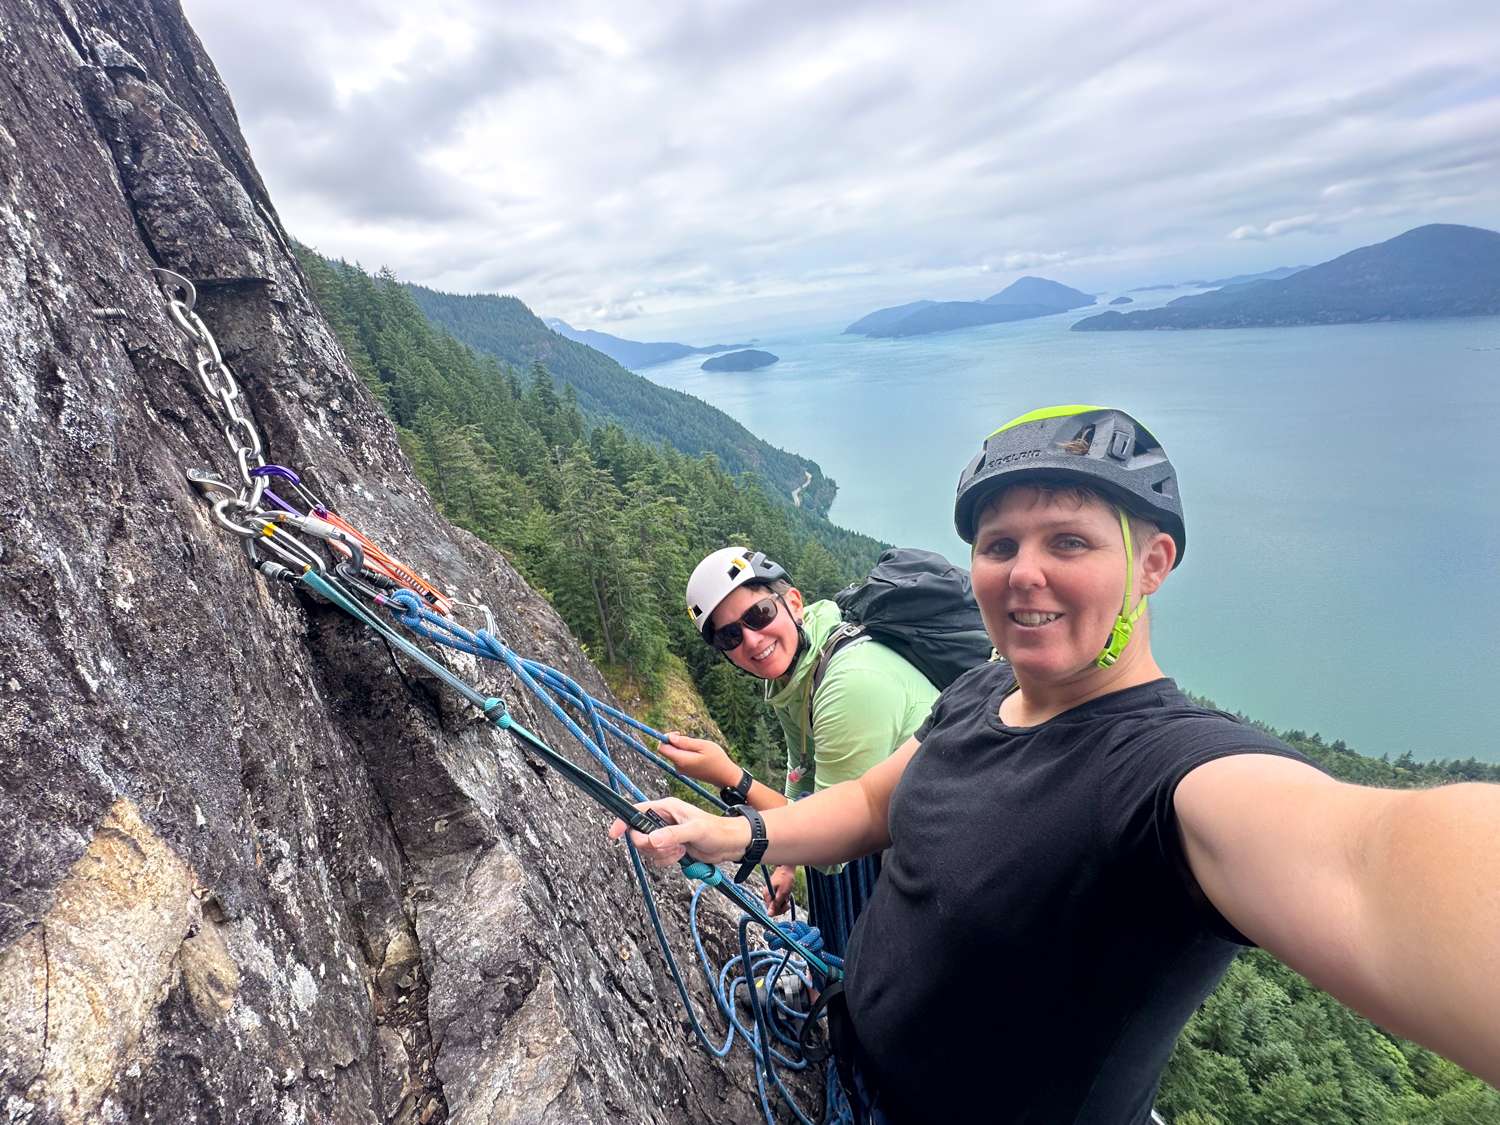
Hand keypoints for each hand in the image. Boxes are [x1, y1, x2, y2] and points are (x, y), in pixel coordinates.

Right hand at [607, 797, 752, 867]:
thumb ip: (672, 835)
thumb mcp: (695, 830)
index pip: (636, 812)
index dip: (623, 822)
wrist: (730, 844)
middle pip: (639, 835)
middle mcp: (662, 820)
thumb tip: (652, 840)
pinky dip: (665, 861)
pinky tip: (681, 857)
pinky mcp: (670, 848)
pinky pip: (657, 858)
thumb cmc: (716, 830)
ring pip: (647, 849)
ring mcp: (665, 835)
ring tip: (680, 851)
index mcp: (665, 808)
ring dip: (660, 855)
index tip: (614, 834)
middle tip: (668, 847)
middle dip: (650, 846)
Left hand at [658, 732, 739, 788]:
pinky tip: (699, 754)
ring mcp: (681, 770)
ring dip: (683, 747)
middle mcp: (678, 766)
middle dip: (676, 741)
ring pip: (675, 753)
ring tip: (698, 748)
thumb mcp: (703, 746)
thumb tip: (669, 737)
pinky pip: (680, 758)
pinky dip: (686, 752)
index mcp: (681, 760)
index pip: (662, 748)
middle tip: (692, 740)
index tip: (679, 733)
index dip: (666, 738)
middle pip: (668, 750)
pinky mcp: (685, 770)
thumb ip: (685, 742)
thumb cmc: (716, 759)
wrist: (724, 775)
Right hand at [764, 864, 795, 913]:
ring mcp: (770, 894)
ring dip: (783, 903)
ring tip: (787, 896)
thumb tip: (769, 915)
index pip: (770, 910)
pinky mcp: (773, 893)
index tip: (786, 906)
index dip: (779, 910)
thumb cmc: (786, 878)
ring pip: (776, 905)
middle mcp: (766, 895)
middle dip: (782, 907)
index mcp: (767, 895)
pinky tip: (786, 895)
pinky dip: (783, 899)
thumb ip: (776, 904)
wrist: (787, 868)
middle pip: (773, 908)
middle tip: (788, 902)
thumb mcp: (783, 893)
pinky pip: (777, 900)